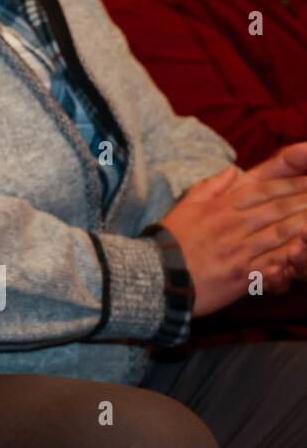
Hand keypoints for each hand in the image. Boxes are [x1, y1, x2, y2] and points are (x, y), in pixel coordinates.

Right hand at [160, 141, 306, 315]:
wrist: (156, 277)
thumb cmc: (170, 241)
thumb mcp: (185, 206)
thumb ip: (211, 187)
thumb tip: (233, 170)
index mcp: (220, 208)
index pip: (262, 191)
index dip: (288, 184)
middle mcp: (233, 227)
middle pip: (277, 210)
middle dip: (303, 201)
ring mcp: (239, 252)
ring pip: (280, 234)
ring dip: (303, 225)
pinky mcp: (242, 276)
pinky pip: (273, 264)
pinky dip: (290, 256)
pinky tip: (302, 249)